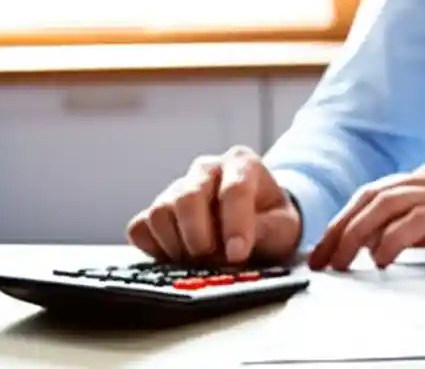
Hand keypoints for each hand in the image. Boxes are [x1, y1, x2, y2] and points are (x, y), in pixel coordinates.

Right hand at [126, 145, 301, 265]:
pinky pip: (140, 228)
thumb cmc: (272, 219)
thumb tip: (236, 249)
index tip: (236, 254)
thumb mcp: (284, 225)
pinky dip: (154, 248)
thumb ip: (266, 231)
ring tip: (198, 260)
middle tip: (211, 260)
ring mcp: (177, 187)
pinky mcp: (156, 209)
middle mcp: (206, 169)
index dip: (235, 225)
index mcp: (242, 164)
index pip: (234, 190)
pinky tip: (176, 258)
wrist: (259, 219)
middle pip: (188, 198)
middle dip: (199, 236)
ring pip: (159, 213)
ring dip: (176, 245)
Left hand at [307, 164, 424, 270]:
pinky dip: (392, 238)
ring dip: (356, 233)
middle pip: (372, 196)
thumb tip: (390, 244)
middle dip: (340, 228)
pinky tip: (381, 258)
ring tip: (341, 262)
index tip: (327, 251)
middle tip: (321, 260)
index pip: (375, 195)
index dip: (345, 221)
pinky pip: (417, 220)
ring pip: (386, 203)